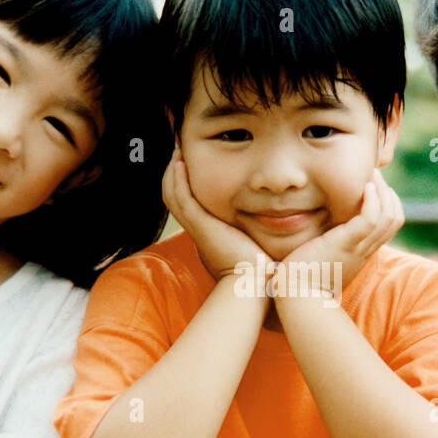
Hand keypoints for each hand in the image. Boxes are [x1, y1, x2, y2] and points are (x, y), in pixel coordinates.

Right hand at [162, 149, 267, 284]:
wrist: (253, 283)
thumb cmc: (259, 271)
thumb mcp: (252, 248)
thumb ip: (253, 236)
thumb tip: (265, 234)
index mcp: (207, 236)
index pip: (188, 207)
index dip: (184, 187)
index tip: (189, 169)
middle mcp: (197, 232)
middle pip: (174, 199)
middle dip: (174, 176)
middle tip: (178, 155)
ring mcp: (196, 229)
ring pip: (173, 197)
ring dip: (172, 174)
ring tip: (177, 154)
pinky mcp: (200, 226)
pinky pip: (182, 198)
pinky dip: (178, 180)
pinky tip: (180, 164)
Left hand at [275, 170, 402, 296]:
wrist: (295, 296)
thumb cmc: (302, 277)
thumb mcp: (323, 256)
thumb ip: (329, 242)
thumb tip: (321, 228)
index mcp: (362, 251)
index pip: (390, 224)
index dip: (387, 202)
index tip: (372, 185)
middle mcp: (365, 250)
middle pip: (395, 217)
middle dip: (388, 192)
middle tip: (372, 174)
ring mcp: (357, 248)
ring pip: (388, 216)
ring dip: (382, 191)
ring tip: (370, 175)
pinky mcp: (345, 244)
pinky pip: (370, 219)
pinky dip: (372, 201)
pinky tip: (365, 187)